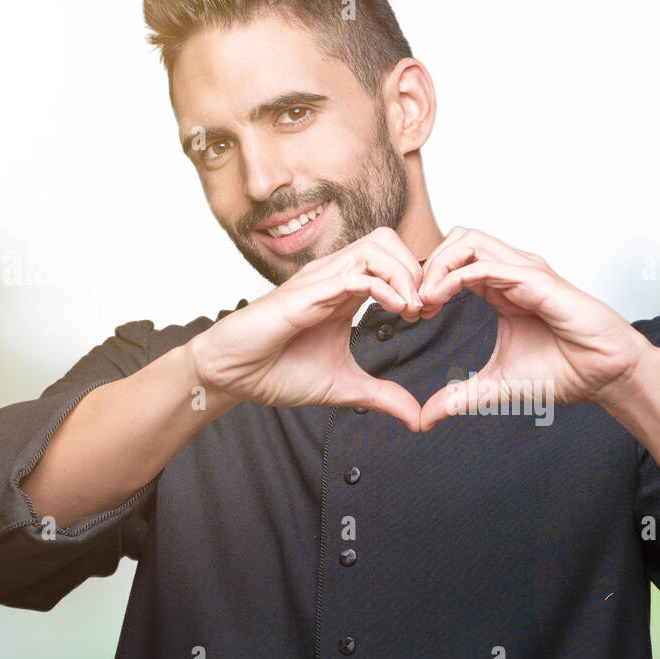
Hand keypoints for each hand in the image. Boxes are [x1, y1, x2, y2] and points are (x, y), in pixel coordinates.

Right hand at [186, 227, 425, 430]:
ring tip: (412, 310)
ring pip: (375, 247)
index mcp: (344, 291)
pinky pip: (354, 274)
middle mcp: (333, 277)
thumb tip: (417, 418)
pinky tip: (397, 312)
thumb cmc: (276, 371)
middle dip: (416, 270)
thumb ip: (382, 396)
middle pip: (388, 240)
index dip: (417, 281)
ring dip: (404, 275)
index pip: (391, 260)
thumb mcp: (343, 387)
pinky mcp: (306, 293)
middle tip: (426, 308)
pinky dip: (384, 288)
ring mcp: (319, 281)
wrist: (232, 375)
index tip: (427, 315)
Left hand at [416, 227, 654, 430]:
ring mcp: (524, 272)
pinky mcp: (536, 281)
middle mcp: (512, 272)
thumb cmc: (566, 371)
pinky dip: (455, 277)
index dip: (428, 281)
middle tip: (414, 303)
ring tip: (424, 300)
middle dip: (427, 265)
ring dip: (437, 266)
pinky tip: (439, 300)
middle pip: (456, 239)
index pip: (455, 263)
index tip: (414, 314)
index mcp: (502, 289)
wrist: (606, 375)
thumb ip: (460, 396)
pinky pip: (485, 265)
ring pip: (468, 240)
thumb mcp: (498, 386)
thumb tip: (424, 418)